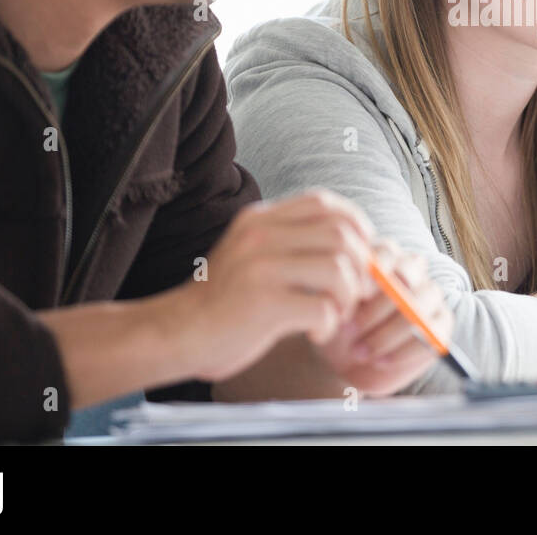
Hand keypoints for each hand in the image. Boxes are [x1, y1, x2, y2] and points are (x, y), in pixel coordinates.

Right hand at [174, 189, 375, 382]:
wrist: (175, 333)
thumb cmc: (223, 302)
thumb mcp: (252, 256)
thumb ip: (292, 243)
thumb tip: (357, 245)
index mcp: (259, 220)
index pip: (325, 202)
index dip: (355, 225)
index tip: (360, 254)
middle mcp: (259, 236)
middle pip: (341, 235)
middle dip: (361, 267)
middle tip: (355, 293)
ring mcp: (260, 268)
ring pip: (338, 269)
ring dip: (347, 298)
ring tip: (334, 314)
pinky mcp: (262, 304)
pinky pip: (322, 308)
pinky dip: (328, 325)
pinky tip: (313, 333)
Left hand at [311, 239, 453, 395]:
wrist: (345, 359)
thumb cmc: (338, 326)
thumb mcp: (333, 308)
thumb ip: (344, 292)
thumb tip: (355, 291)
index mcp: (385, 257)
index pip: (387, 252)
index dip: (366, 277)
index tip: (344, 301)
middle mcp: (412, 271)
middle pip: (406, 276)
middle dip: (376, 307)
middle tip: (349, 329)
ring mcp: (430, 296)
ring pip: (419, 307)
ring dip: (386, 334)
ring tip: (360, 351)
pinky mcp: (441, 324)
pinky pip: (434, 334)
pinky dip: (404, 351)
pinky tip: (380, 360)